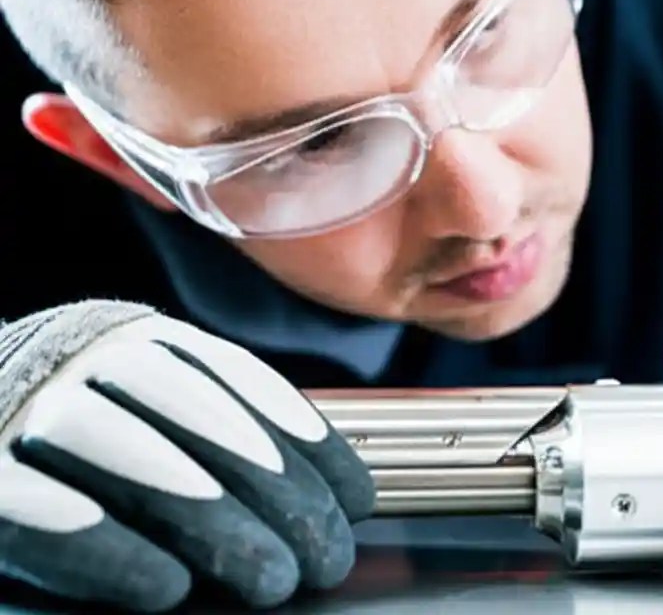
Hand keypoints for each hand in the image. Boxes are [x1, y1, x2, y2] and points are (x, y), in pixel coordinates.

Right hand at [0, 300, 374, 611]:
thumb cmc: (88, 449)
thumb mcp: (161, 422)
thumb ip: (227, 445)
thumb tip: (328, 503)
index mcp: (142, 345)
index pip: (238, 381)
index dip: (307, 441)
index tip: (357, 501)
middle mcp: (86, 363)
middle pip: (193, 416)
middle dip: (275, 490)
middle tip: (324, 558)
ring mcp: (25, 410)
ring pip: (123, 450)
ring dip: (209, 519)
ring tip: (270, 578)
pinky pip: (37, 508)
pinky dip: (106, 550)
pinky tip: (162, 590)